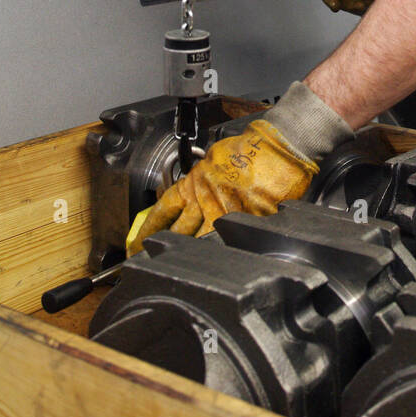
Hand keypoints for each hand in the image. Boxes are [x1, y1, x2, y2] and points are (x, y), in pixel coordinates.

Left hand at [127, 119, 318, 254]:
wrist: (278, 147)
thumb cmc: (250, 148)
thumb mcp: (212, 159)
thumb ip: (200, 179)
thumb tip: (192, 191)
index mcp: (194, 183)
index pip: (163, 211)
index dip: (148, 230)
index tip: (137, 243)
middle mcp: (206, 201)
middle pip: (177, 233)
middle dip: (162, 249)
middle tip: (150, 263)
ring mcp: (227, 215)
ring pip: (199, 242)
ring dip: (187, 256)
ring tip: (177, 269)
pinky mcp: (248, 223)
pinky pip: (229, 242)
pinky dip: (220, 252)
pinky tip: (215, 265)